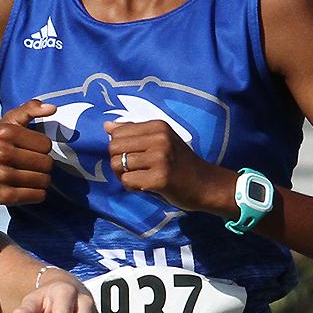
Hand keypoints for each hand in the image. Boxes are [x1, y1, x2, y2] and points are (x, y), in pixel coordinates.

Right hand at [0, 100, 56, 204]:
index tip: (29, 148)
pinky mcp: (5, 196)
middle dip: (43, 163)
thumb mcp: (10, 121)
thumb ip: (31, 109)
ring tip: (28, 174)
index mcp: (5, 133)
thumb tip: (53, 108)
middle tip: (29, 163)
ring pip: (45, 180)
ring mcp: (2, 177)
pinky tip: (25, 187)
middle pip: (47, 163)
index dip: (41, 147)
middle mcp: (1, 154)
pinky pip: (39, 196)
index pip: (46, 144)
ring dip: (41, 178)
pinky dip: (37, 192)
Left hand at [106, 119, 230, 215]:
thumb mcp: (161, 141)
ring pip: (118, 164)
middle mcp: (159, 138)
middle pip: (114, 147)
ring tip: (139, 179)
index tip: (133, 156)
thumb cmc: (180, 163)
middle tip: (132, 171)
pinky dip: (131, 187)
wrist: (206, 184)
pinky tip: (145, 187)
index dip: (119, 148)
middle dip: (117, 162)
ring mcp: (160, 158)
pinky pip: (127, 181)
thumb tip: (106, 126)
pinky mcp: (160, 178)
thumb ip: (134, 133)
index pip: (117, 132)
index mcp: (158, 126)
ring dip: (123, 176)